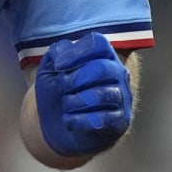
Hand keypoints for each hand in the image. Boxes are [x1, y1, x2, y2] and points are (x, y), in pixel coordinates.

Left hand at [34, 31, 131, 156]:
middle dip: (76, 79)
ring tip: (65, 106)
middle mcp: (117, 73)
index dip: (76, 53)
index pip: (98, 44)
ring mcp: (122, 97)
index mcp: (102, 56)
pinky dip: (81, 120)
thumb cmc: (57, 93)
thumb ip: (56, 53)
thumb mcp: (49, 69)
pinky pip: (106, 119)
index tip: (59, 66)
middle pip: (102, 68)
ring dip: (76, 101)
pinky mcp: (120, 121)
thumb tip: (66, 50)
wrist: (56, 127)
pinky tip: (68, 120)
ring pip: (103, 94)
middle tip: (62, 88)